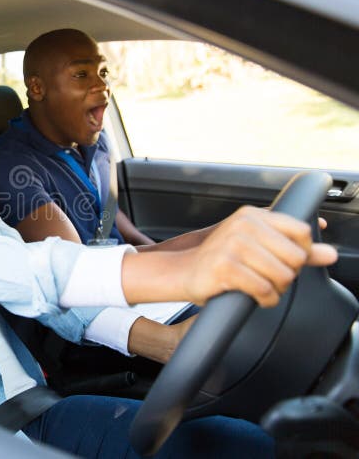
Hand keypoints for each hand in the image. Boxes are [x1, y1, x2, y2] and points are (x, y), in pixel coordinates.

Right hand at [179, 206, 336, 307]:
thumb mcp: (258, 247)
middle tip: (269, 278)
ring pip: (283, 276)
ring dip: (276, 291)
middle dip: (288, 275)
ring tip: (260, 288)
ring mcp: (232, 244)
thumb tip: (330, 254)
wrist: (183, 272)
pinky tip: (254, 297)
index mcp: (252, 215)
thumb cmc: (222, 260)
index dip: (300, 253)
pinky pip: (265, 290)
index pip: (300, 231)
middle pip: (295, 257)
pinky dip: (265, 300)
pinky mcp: (225, 267)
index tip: (284, 261)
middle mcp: (243, 225)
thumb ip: (295, 248)